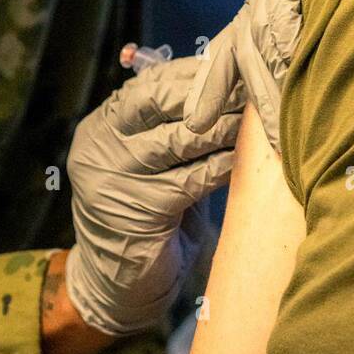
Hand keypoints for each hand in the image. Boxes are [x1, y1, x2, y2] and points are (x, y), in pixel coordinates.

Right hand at [65, 53, 242, 336]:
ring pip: (178, 140)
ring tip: (253, 120)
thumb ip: (172, 124)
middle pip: (157, 102)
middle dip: (207, 94)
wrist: (121, 286)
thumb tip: (226, 80)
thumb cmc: (149, 212)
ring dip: (222, 128)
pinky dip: (221, 167)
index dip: (192, 75)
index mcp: (102, 126)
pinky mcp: (136, 212)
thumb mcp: (151, 160)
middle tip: (248, 88)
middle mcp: (99, 147)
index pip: (148, 84)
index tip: (232, 67)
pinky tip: (245, 160)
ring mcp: (112, 180)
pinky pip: (190, 180)